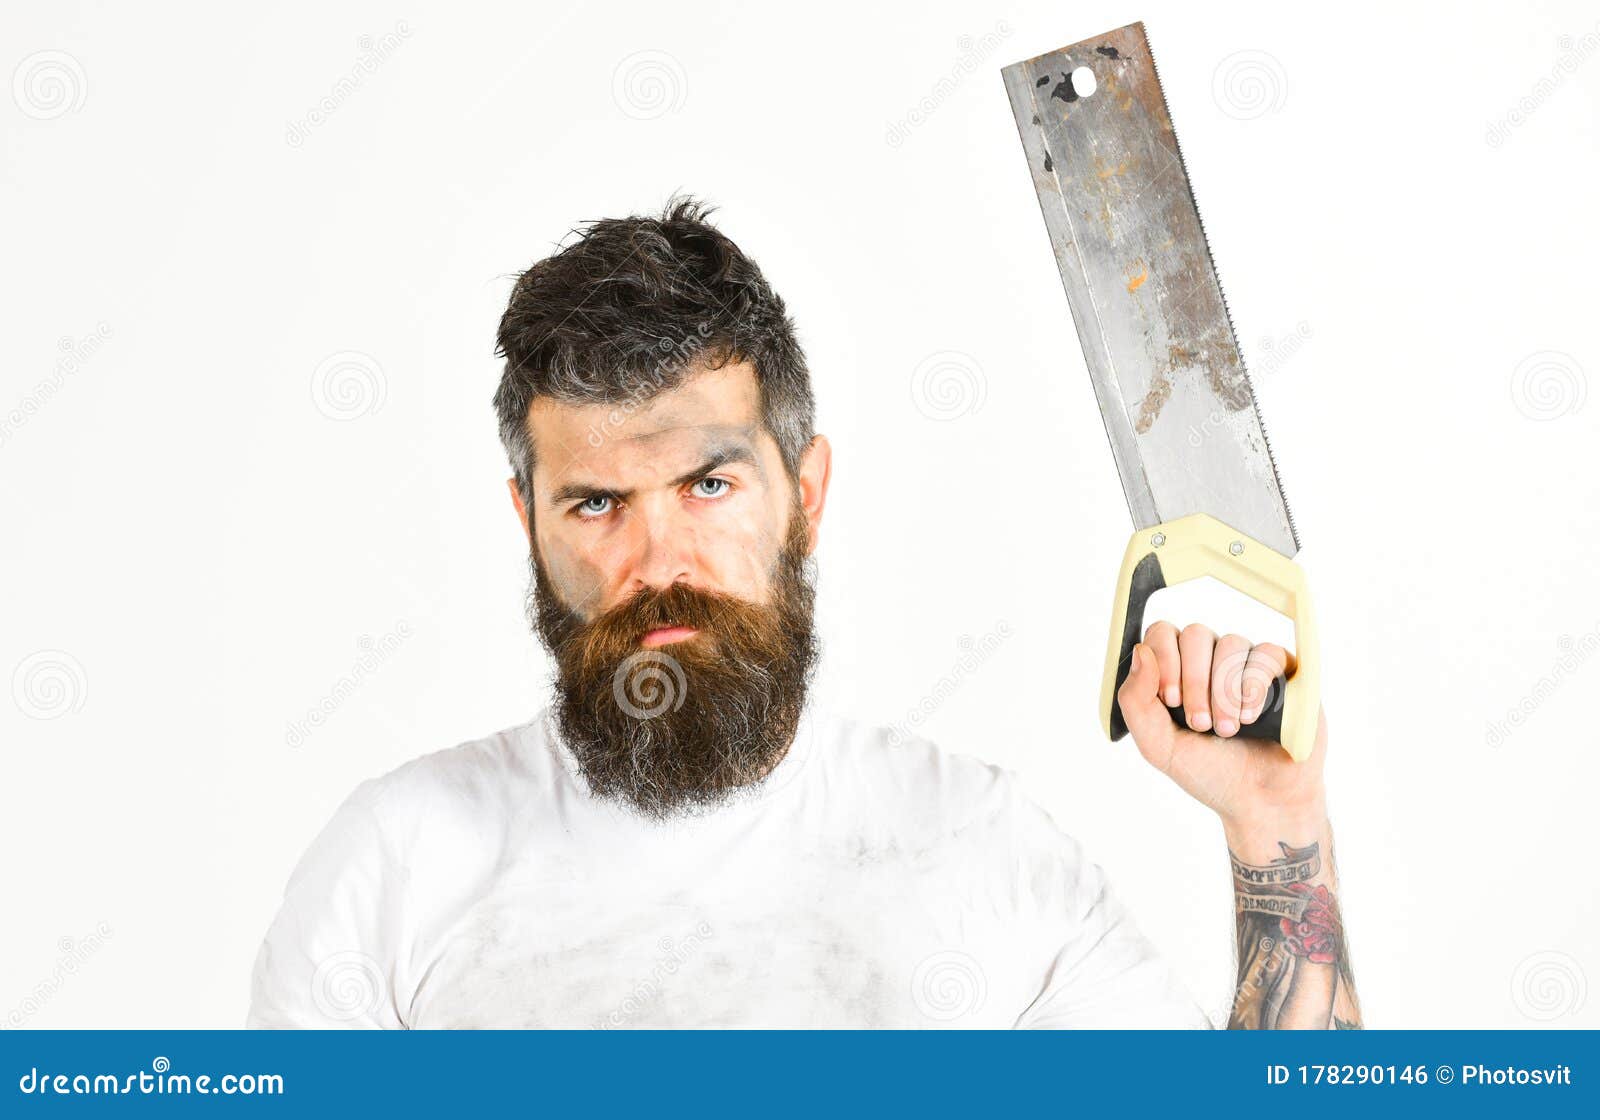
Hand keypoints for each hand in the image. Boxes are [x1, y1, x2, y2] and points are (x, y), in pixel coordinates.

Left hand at [1116, 621, 1326, 826]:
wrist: (1261, 800)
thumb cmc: (1208, 771)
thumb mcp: (1158, 744)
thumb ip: (1136, 700)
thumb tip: (1139, 651)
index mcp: (1176, 671)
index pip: (1162, 634)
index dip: (1165, 660)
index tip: (1171, 700)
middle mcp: (1210, 659)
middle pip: (1195, 634)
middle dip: (1195, 681)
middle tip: (1200, 724)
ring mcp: (1247, 662)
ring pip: (1230, 643)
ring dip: (1224, 690)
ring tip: (1228, 729)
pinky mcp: (1282, 671)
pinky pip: (1267, 653)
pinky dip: (1254, 684)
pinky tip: (1251, 716)